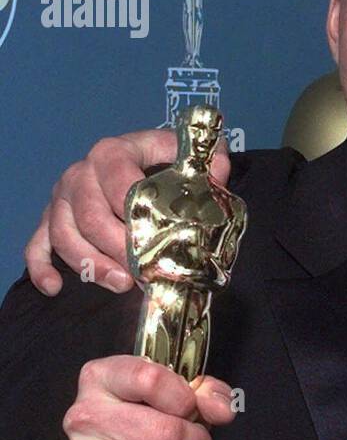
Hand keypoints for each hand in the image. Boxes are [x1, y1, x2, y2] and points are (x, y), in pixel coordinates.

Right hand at [25, 130, 231, 295]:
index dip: (137, 213)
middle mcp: (80, 173)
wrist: (140, 159)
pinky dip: (41, 268)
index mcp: (112, 152)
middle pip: (90, 216)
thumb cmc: (163, 160)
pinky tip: (56, 287)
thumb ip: (207, 163)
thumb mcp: (188, 154)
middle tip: (146, 272)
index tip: (159, 239)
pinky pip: (36, 245)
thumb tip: (217, 177)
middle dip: (119, 249)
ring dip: (92, 264)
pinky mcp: (50, 220)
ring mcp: (61, 198)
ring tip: (123, 284)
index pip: (119, 181)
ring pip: (64, 235)